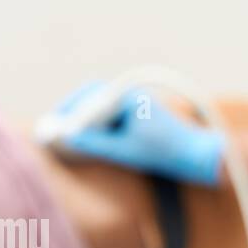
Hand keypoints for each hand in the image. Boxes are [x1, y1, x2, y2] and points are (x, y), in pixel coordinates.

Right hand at [55, 81, 225, 185]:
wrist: (192, 153)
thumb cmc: (162, 152)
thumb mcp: (123, 151)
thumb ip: (94, 143)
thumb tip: (69, 138)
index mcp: (128, 97)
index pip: (89, 97)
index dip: (69, 112)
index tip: (55, 126)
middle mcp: (129, 94)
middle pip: (90, 96)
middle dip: (73, 113)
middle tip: (57, 131)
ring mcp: (131, 101)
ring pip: (98, 105)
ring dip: (84, 119)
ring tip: (69, 137)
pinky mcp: (133, 111)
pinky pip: (107, 113)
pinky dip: (95, 124)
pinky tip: (87, 139)